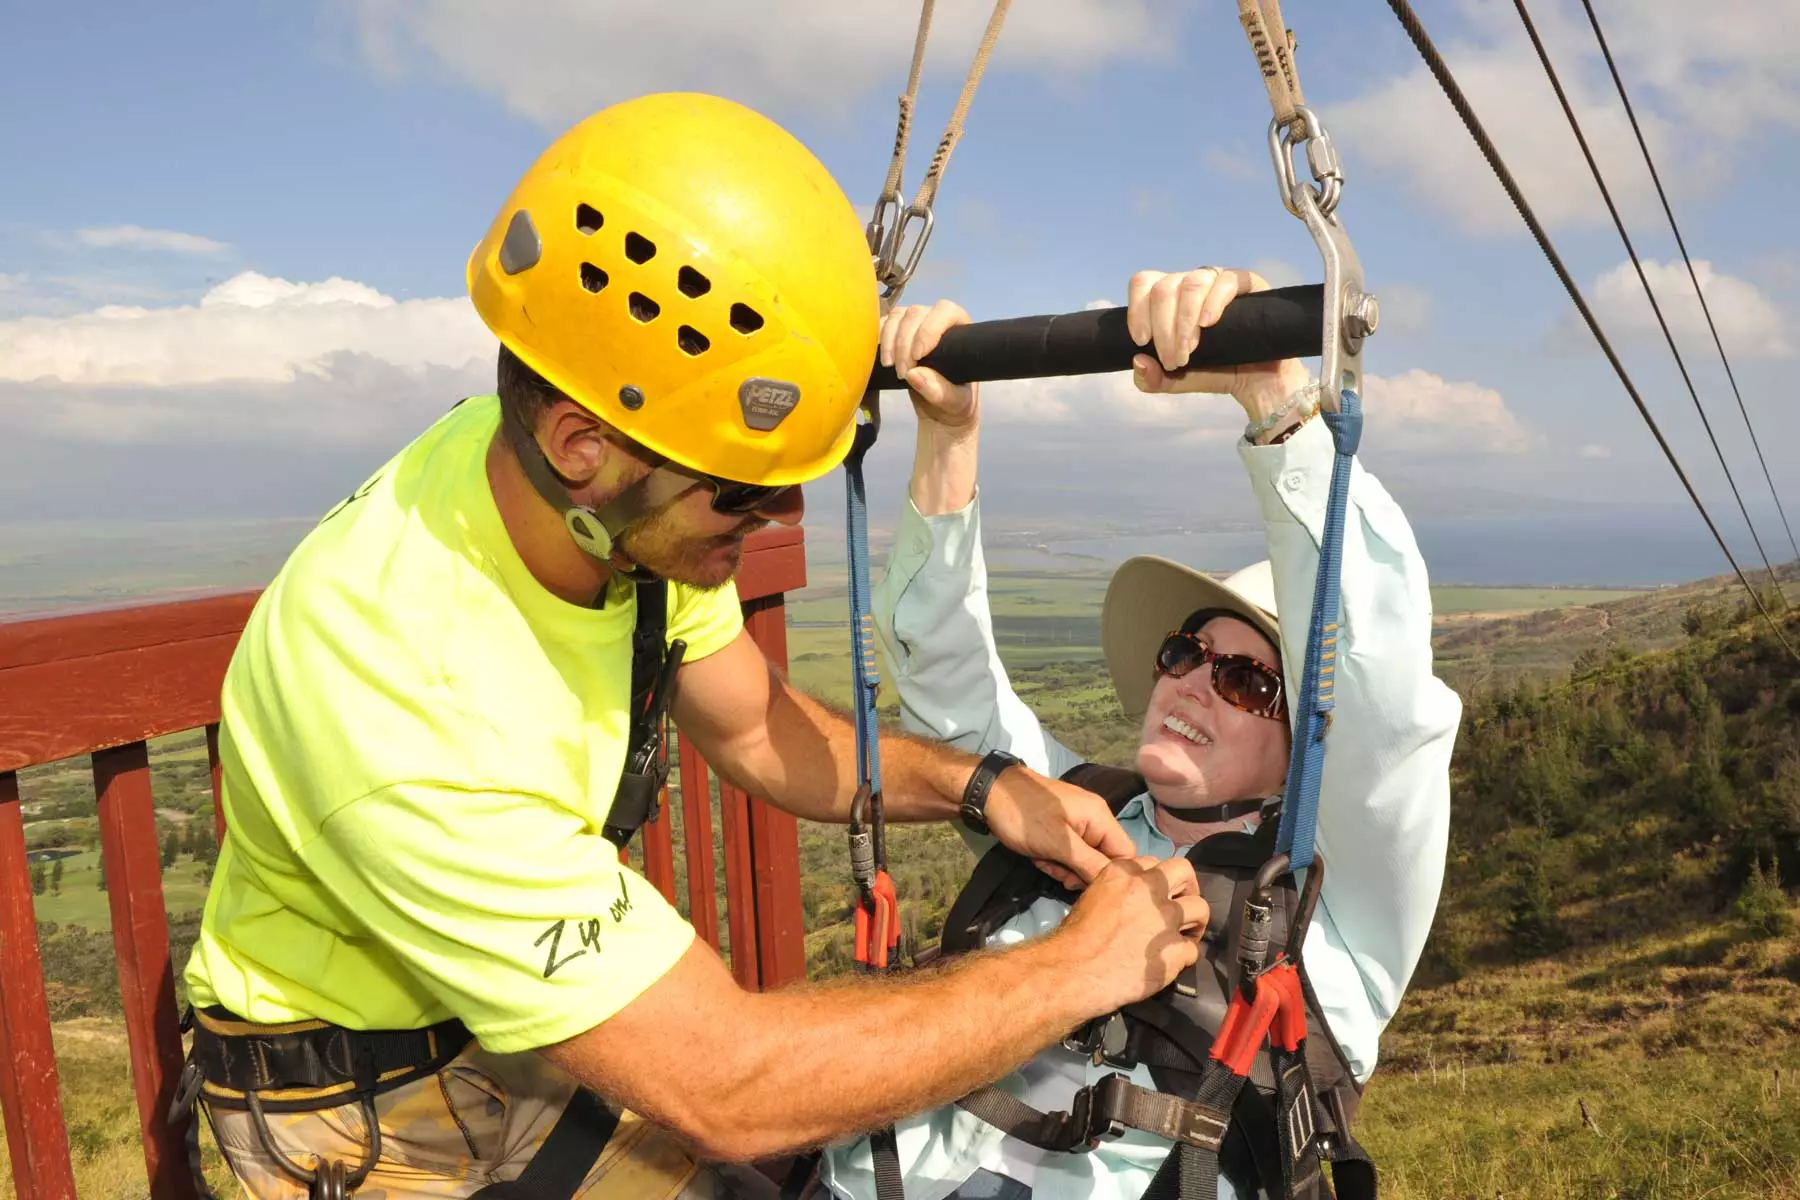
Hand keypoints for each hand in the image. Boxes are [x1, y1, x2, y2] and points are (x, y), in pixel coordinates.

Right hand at [881, 300, 977, 432]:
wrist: (939, 410)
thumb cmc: (954, 402)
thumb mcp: (953, 402)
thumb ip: (938, 391)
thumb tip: (913, 374)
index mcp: (959, 329)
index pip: (945, 311)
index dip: (928, 330)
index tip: (918, 356)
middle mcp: (937, 320)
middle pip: (915, 314)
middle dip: (904, 344)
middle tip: (902, 374)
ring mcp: (915, 324)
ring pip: (897, 316)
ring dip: (889, 342)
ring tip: (891, 368)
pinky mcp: (896, 331)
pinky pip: (883, 323)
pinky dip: (878, 339)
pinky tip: (882, 359)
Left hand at [982, 768, 1138, 887]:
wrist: (988, 793)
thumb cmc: (1023, 817)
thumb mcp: (1059, 844)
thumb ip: (1090, 864)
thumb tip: (1117, 881)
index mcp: (1100, 817)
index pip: (1126, 854)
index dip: (1110, 874)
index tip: (1085, 883)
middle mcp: (1094, 818)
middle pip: (1104, 859)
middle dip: (1080, 871)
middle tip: (1057, 871)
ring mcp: (1077, 822)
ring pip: (1084, 858)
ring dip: (1063, 866)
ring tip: (1043, 859)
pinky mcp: (1061, 827)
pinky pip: (1069, 851)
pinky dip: (1054, 858)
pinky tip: (1037, 854)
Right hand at [1056, 856, 1207, 1010]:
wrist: (1074, 972)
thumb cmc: (1075, 938)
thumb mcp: (1093, 897)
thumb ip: (1121, 890)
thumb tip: (1136, 902)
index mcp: (1126, 872)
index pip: (1156, 864)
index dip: (1160, 882)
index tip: (1157, 896)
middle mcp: (1149, 888)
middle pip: (1185, 872)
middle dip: (1189, 888)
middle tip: (1182, 908)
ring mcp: (1165, 918)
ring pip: (1201, 908)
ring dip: (1194, 923)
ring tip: (1183, 937)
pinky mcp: (1174, 949)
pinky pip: (1193, 950)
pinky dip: (1184, 958)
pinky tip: (1169, 964)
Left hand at [1125, 267, 1308, 421]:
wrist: (1258, 382)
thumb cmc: (1217, 372)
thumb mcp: (1176, 380)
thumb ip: (1152, 379)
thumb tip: (1138, 360)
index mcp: (1170, 297)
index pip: (1144, 283)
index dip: (1136, 310)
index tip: (1141, 341)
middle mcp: (1192, 283)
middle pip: (1163, 287)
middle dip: (1162, 328)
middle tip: (1173, 360)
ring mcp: (1219, 280)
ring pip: (1191, 284)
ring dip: (1183, 322)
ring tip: (1190, 352)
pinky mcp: (1248, 283)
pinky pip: (1225, 282)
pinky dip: (1211, 303)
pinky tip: (1208, 325)